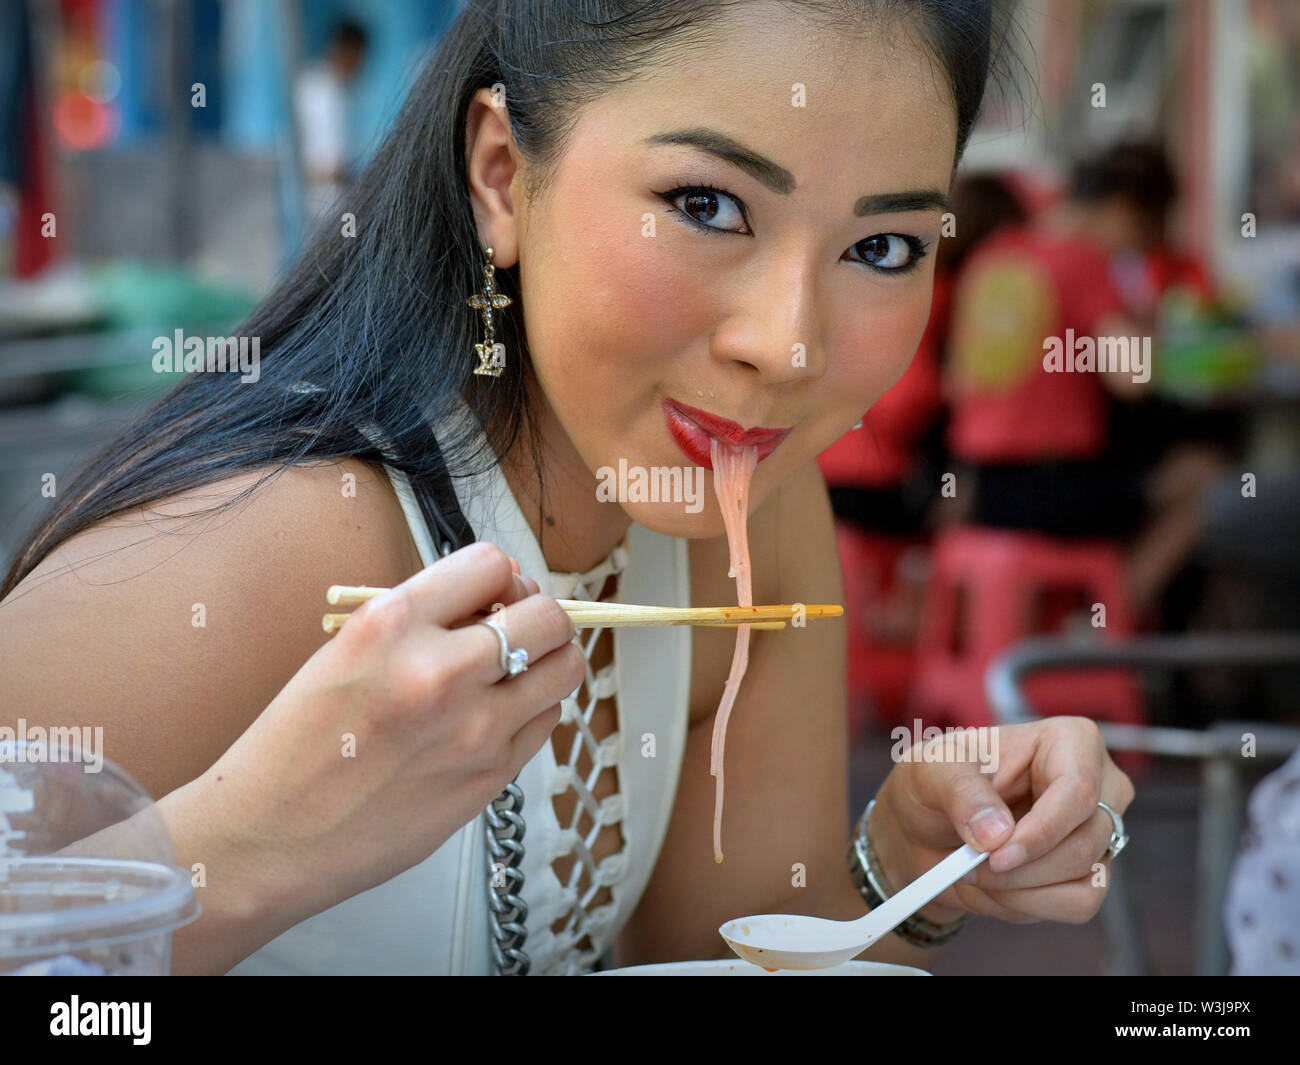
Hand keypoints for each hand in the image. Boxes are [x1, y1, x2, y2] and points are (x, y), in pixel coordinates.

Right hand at [195, 541, 586, 929]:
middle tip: (518, 627)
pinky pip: (546, 722)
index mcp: (392, 625)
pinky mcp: (490, 777)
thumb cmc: (296, 743)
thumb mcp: (345, 649)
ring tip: (515, 672)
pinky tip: (497, 716)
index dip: (500, 575)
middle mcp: (440, 671)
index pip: (491, 564)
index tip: (494, 590)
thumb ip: (421, 620)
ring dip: (547, 661)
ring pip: (565, 670)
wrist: (268, 835)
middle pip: (548, 617)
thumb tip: (495, 598)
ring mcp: (474, 729)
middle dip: (540, 615)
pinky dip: (533, 710)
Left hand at [870, 718, 1134, 926]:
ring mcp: (1098, 830)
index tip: (995, 856)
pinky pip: (1079, 903)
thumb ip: (960, 792)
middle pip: (1085, 840)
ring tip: (975, 870)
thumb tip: (998, 834)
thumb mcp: (930, 770)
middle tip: (968, 866)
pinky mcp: (1090, 872)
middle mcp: (1098, 784)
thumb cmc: (934, 783)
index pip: (1079, 790)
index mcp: (1068, 740)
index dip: (1041, 831)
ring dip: (1020, 888)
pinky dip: (1030, 904)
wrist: (923, 828)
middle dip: (1022, 866)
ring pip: (1085, 877)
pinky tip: (997, 886)